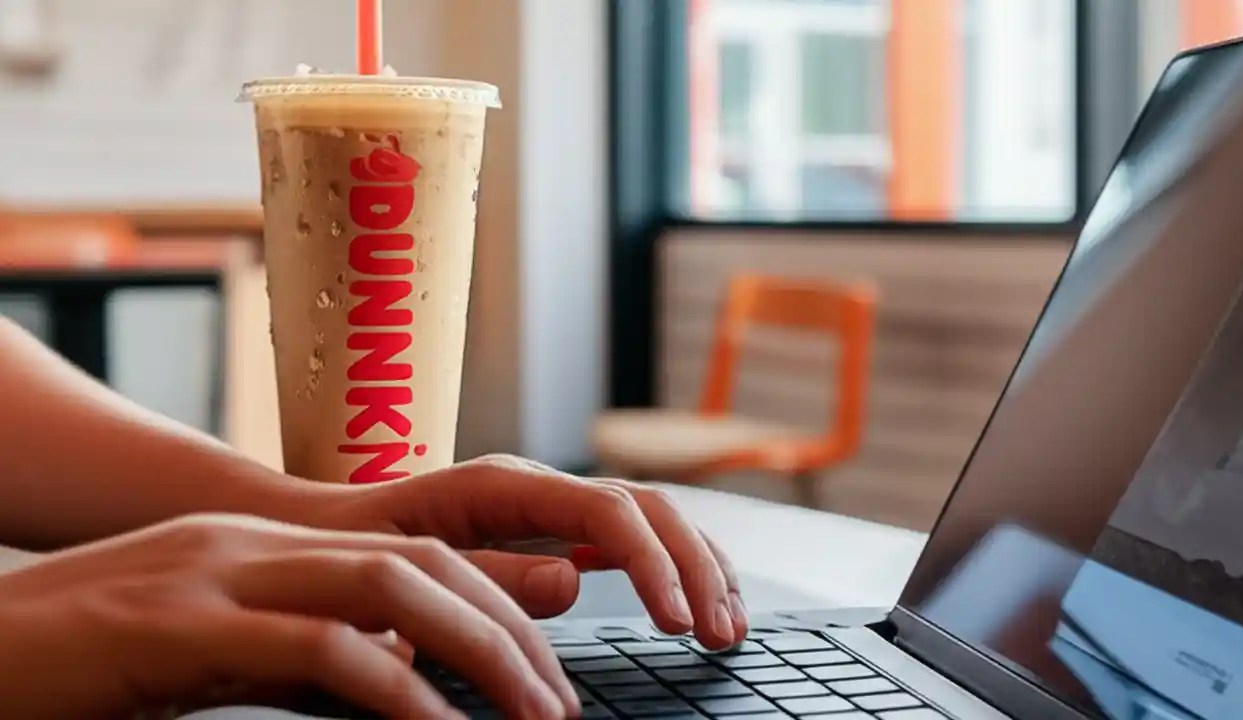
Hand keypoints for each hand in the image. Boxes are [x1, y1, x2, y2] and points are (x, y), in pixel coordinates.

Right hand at [0, 513, 577, 719]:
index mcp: (262, 545)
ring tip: (530, 714)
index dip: (490, 607)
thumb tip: (392, 686)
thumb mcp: (210, 658)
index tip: (537, 672)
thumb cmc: (80, 668)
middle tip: (556, 701)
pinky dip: (396, 692)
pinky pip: (318, 651)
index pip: (409, 556)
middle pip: (420, 565)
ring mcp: (215, 575)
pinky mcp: (178, 628)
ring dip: (477, 651)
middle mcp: (251, 543)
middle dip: (506, 629)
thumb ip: (296, 660)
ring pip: (389, 590)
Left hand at [301, 455, 749, 650]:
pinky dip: (672, 568)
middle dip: (694, 567)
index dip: (653, 563)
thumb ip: (491, 573)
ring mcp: (551, 506)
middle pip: (648, 508)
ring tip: (726, 625)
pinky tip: (694, 602)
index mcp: (505, 484)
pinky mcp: (554, 530)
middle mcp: (539, 486)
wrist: (322, 533)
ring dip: (698, 567)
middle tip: (720, 633)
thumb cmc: (356, 550)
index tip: (675, 621)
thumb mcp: (409, 567)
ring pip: (651, 519)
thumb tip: (572, 581)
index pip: (609, 510)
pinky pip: (631, 539)